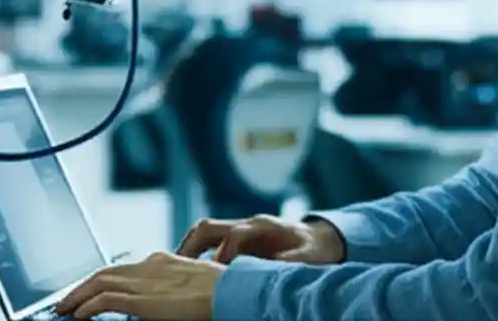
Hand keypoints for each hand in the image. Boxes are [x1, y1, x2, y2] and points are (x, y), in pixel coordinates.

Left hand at [54, 252, 221, 320]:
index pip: (123, 268)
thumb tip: (161, 302)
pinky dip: (87, 305)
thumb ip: (171, 289)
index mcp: (161, 261)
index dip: (103, 279)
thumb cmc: (223, 290)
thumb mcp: (192, 284)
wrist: (232, 291)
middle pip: (105, 273)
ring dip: (77, 296)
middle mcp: (148, 266)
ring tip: (64, 308)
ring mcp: (144, 281)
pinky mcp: (142, 300)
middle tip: (67, 299)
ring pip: (98, 283)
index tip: (91, 289)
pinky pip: (105, 300)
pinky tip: (77, 314)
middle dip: (83, 286)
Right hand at [176, 215, 344, 264]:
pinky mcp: (237, 238)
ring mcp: (240, 228)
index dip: (225, 254)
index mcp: (264, 226)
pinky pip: (209, 241)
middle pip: (208, 226)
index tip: (217, 273)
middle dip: (190, 246)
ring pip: (204, 232)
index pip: (235, 235)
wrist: (323, 238)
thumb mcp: (308, 257)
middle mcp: (247, 223)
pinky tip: (189, 271)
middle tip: (176, 268)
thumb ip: (287, 262)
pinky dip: (195, 253)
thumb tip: (267, 272)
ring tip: (175, 269)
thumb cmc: (315, 250)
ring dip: (187, 248)